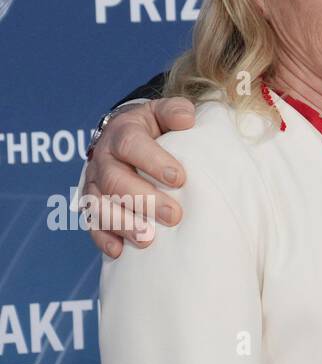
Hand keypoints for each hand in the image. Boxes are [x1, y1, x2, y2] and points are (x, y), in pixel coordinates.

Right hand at [84, 98, 194, 257]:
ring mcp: (94, 183)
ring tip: (148, 239)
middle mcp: (103, 158)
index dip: (152, 160)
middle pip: (114, 179)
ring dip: (122, 222)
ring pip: (98, 204)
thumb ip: (174, 111)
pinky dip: (103, 238)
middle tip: (173, 216)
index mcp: (122, 133)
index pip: (131, 143)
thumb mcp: (163, 114)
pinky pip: (91, 223)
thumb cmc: (154, 130)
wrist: (127, 139)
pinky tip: (119, 251)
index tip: (179, 178)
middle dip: (143, 199)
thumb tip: (187, 118)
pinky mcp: (92, 204)